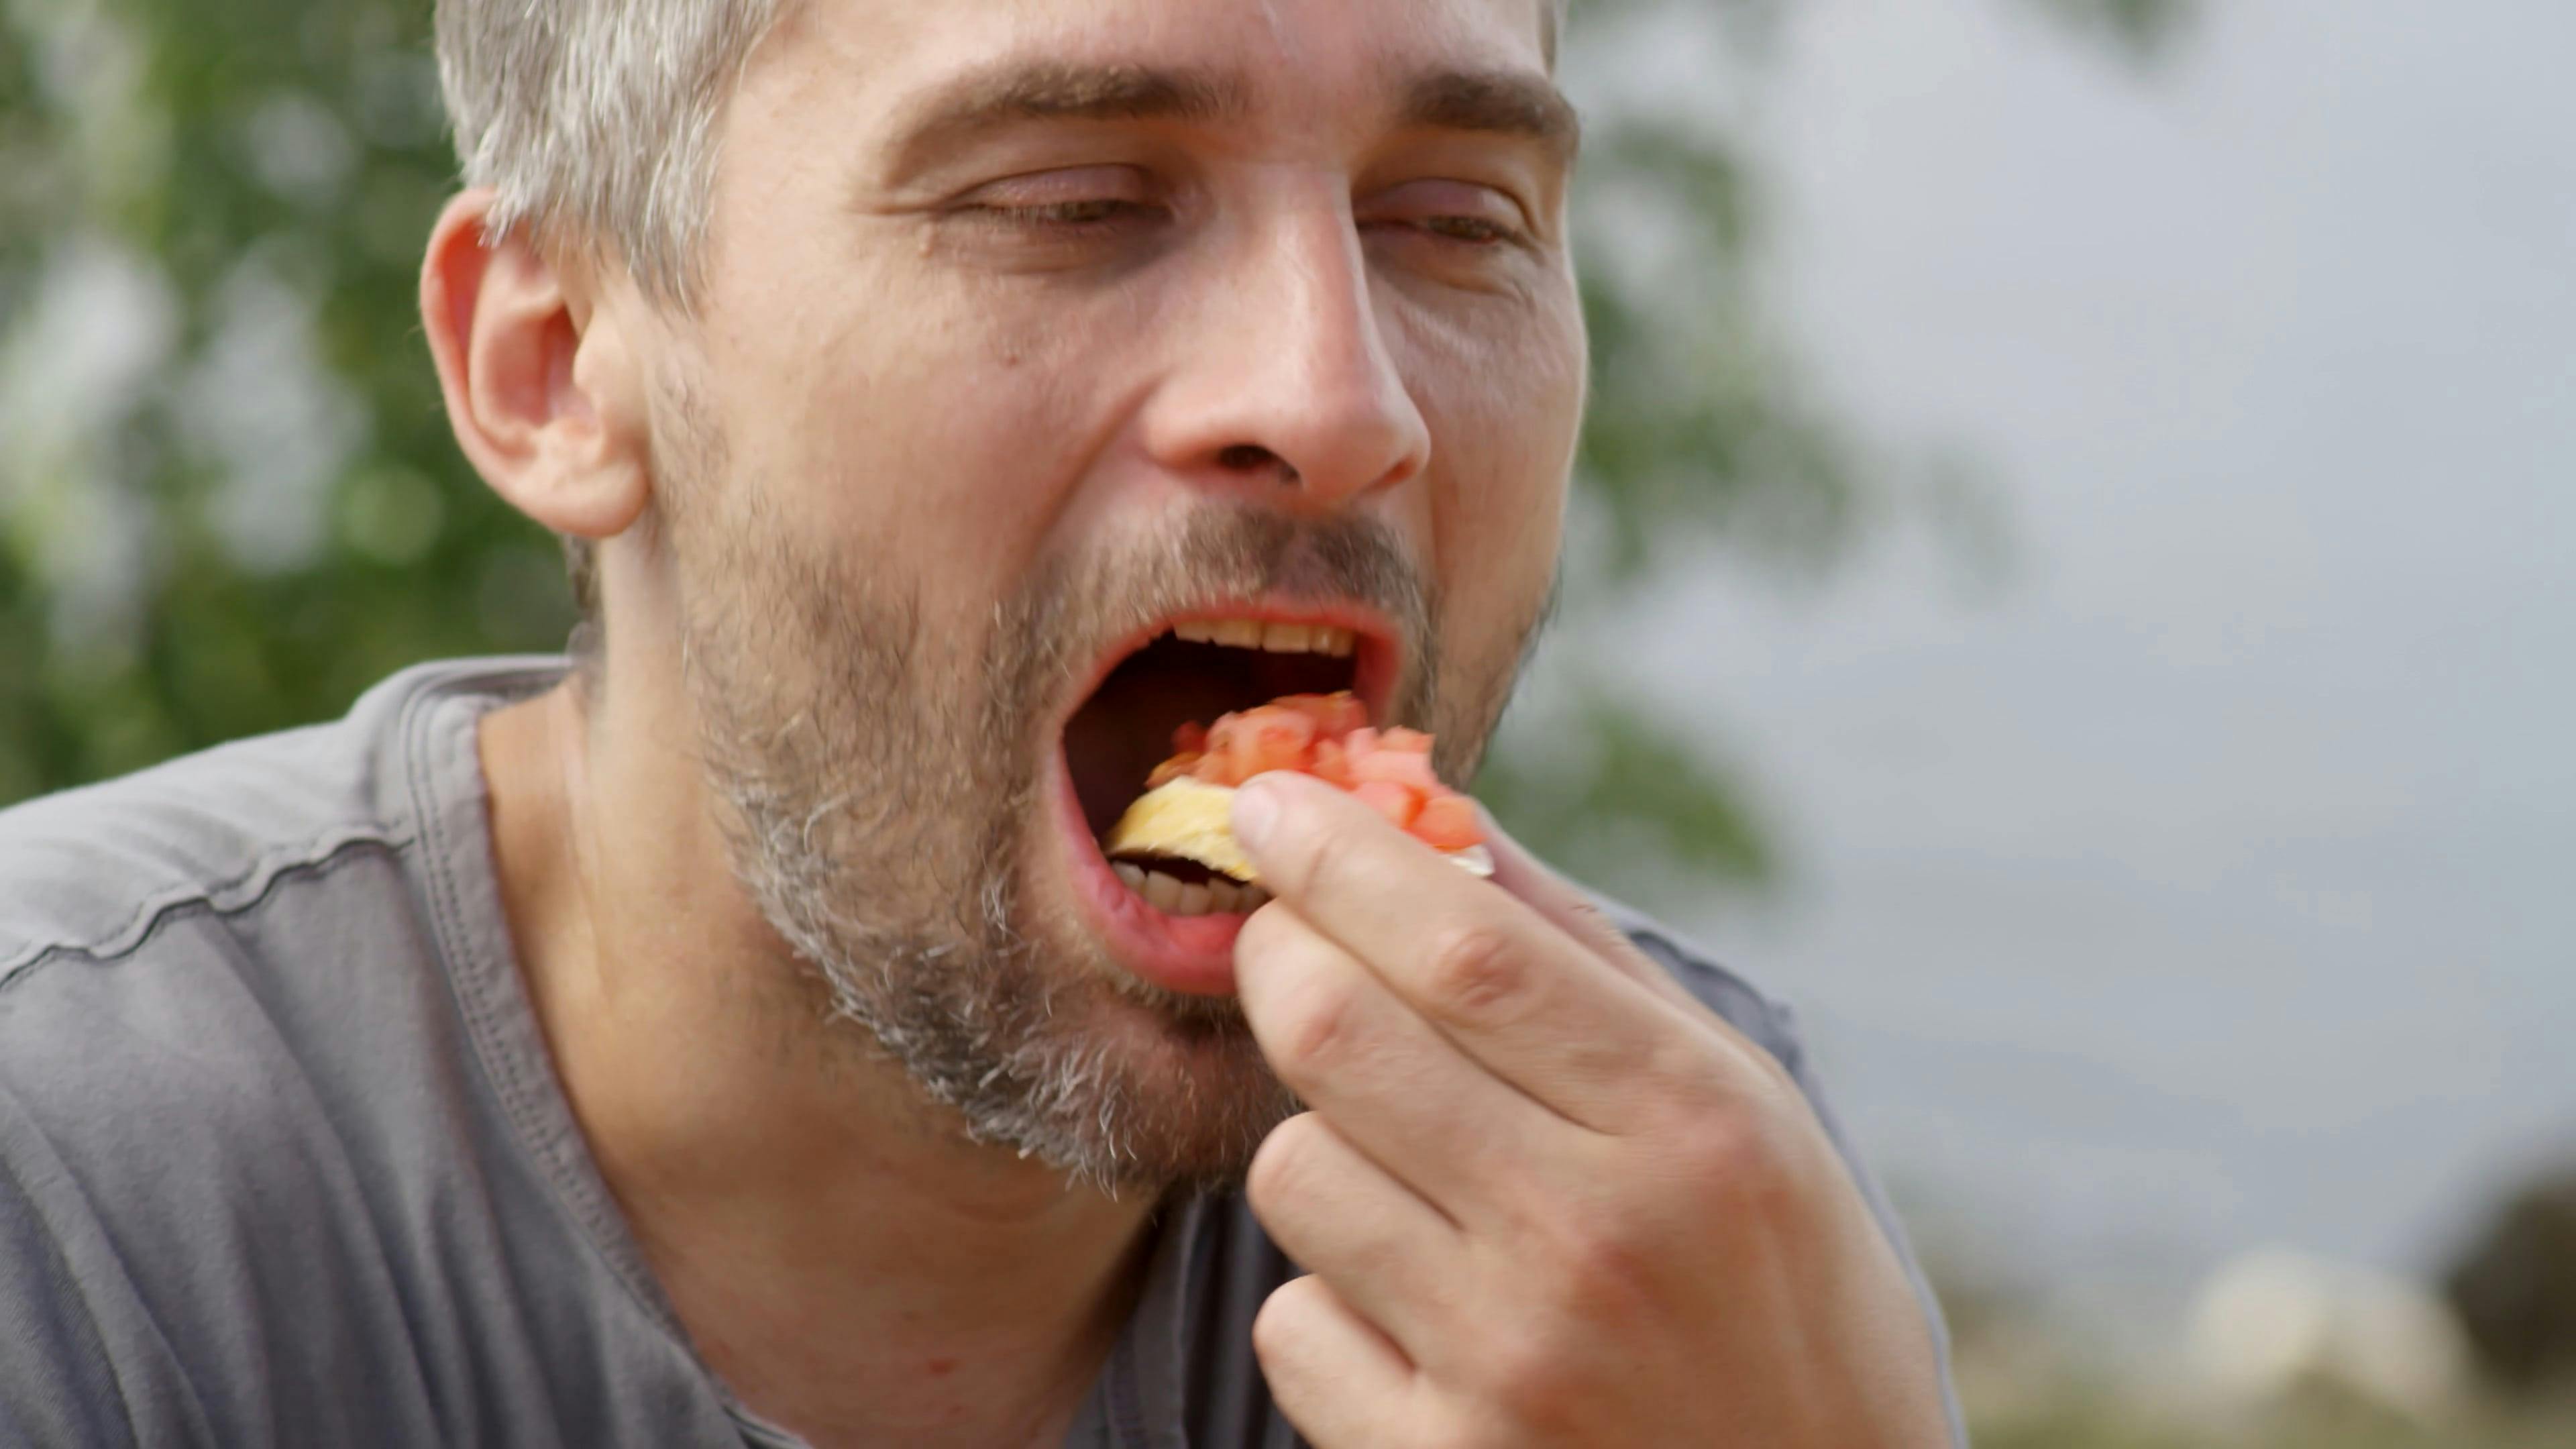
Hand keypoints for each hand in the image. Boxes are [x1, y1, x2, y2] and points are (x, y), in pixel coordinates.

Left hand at [1227, 772, 1949, 1447]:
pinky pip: (1293, 1323)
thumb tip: (1447, 821)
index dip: (1339, 856)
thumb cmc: (1787, 1306)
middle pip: (1339, 1035)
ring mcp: (1508, 1363)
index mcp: (1693, 1126)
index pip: (1465, 948)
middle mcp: (1594, 1237)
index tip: (1271, 801)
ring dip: (1320, 1140)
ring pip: (1291, 1172)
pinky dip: (1331, 1301)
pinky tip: (1417, 1313)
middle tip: (1285, 940)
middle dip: (1279, 957)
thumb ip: (1590, 965)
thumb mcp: (1747, 1117)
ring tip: (1404, 1167)